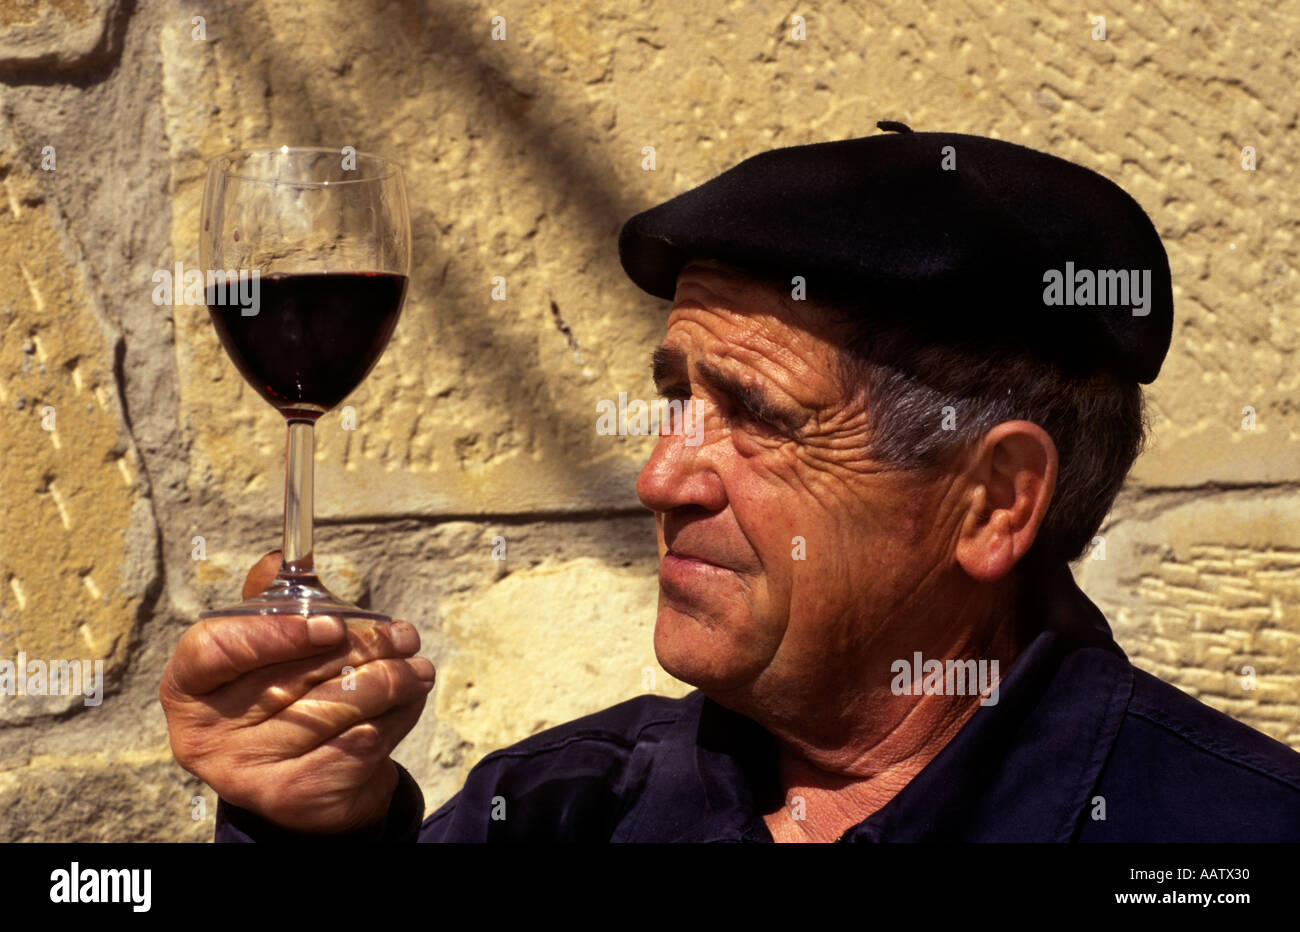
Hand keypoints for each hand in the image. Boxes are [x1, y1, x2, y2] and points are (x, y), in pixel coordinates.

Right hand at [159, 549, 434, 833]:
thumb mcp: (273, 643)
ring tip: (419, 668)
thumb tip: (278, 557)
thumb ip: (275, 599)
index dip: (278, 633)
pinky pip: (359, 745)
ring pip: (335, 709)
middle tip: (404, 635)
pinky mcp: (293, 798)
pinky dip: (394, 718)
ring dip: (392, 681)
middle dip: (363, 650)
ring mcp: (246, 773)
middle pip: (291, 678)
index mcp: (190, 685)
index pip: (217, 648)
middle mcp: (206, 735)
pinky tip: (407, 702)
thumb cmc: (286, 694)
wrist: (308, 778)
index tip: (334, 624)